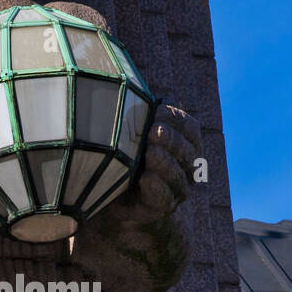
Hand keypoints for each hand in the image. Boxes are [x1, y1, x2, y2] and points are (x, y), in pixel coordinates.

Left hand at [103, 102, 199, 224]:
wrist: (100, 190)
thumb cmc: (116, 151)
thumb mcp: (125, 128)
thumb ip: (137, 109)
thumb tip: (136, 84)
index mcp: (181, 143)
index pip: (191, 128)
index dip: (178, 120)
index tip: (157, 110)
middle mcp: (182, 167)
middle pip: (188, 152)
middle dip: (172, 140)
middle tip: (153, 131)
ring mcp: (172, 189)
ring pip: (178, 176)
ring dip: (165, 163)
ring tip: (150, 152)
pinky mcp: (157, 208)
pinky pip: (163, 199)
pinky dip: (156, 187)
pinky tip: (144, 177)